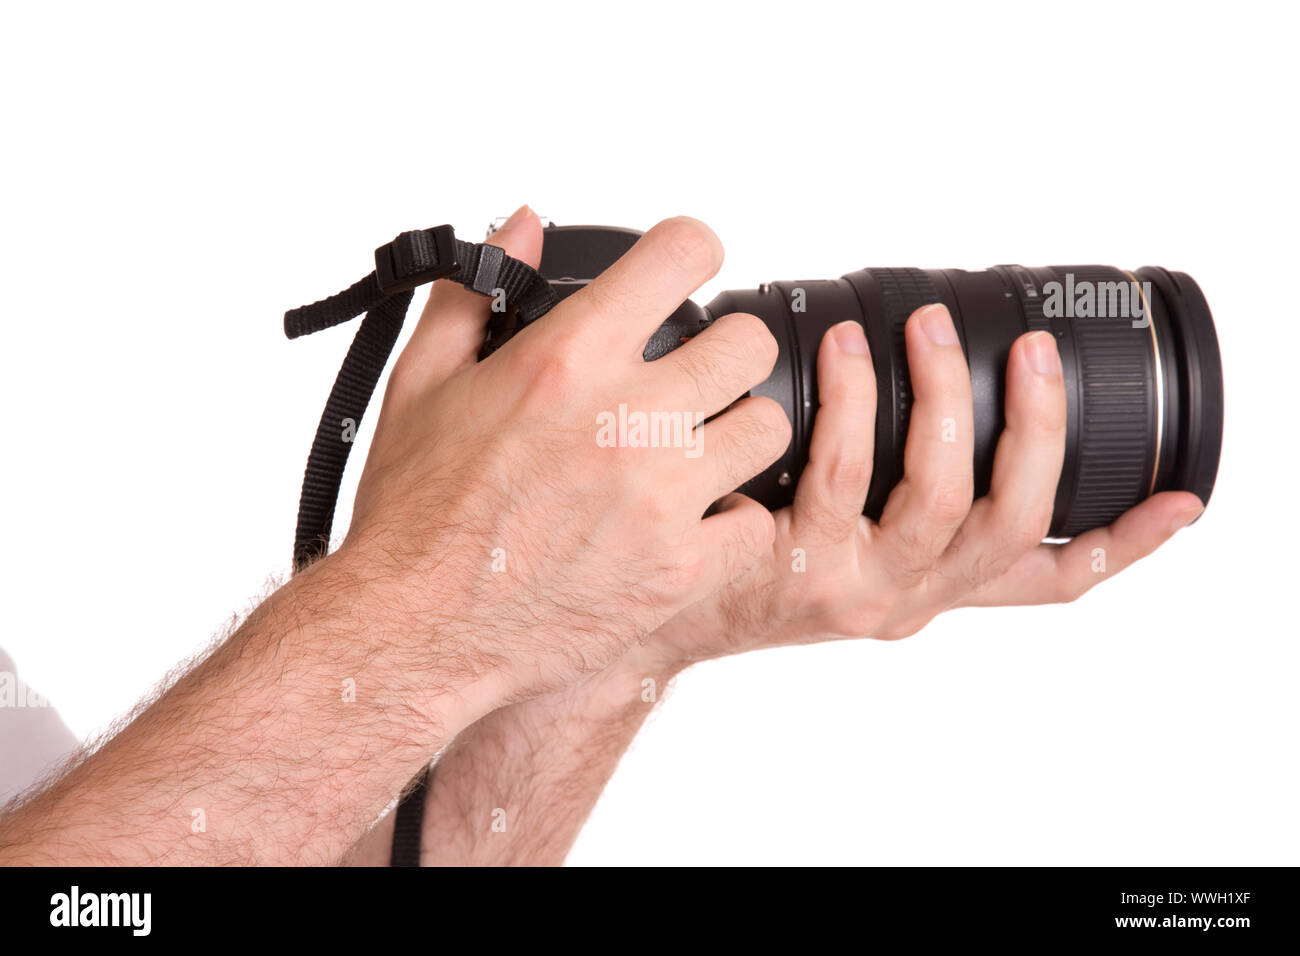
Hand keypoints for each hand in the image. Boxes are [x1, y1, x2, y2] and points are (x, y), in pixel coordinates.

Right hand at [337, 208, 790, 704]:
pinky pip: (755, 526)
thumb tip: (523, 224)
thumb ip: (475, 293)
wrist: (414, 630)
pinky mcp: (679, 570)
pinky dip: (731, 524)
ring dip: (739, 434)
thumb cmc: (414, 514)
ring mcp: (661, 499)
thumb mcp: (422, 384)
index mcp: (566, 361)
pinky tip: (692, 524)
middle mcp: (625, 420)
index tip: (691, 269)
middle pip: (749, 347)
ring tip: (700, 452)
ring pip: (769, 430)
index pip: (681, 255)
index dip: (695, 250)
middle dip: (729, 352)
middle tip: (701, 377)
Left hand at [644, 305, 1203, 664]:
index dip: (1124, 546)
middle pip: (1012, 519)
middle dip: (1034, 426)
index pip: (1049, 581)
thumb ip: (897, 500)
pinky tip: (843, 352)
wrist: (654, 616)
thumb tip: (938, 401)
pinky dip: (853, 401)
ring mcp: (854, 585)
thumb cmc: (749, 560)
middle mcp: (907, 597)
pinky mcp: (794, 562)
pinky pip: (842, 472)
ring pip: (939, 493)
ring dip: (945, 399)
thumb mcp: (847, 547)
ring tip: (929, 331)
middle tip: (1031, 352)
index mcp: (933, 590)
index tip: (1177, 500)